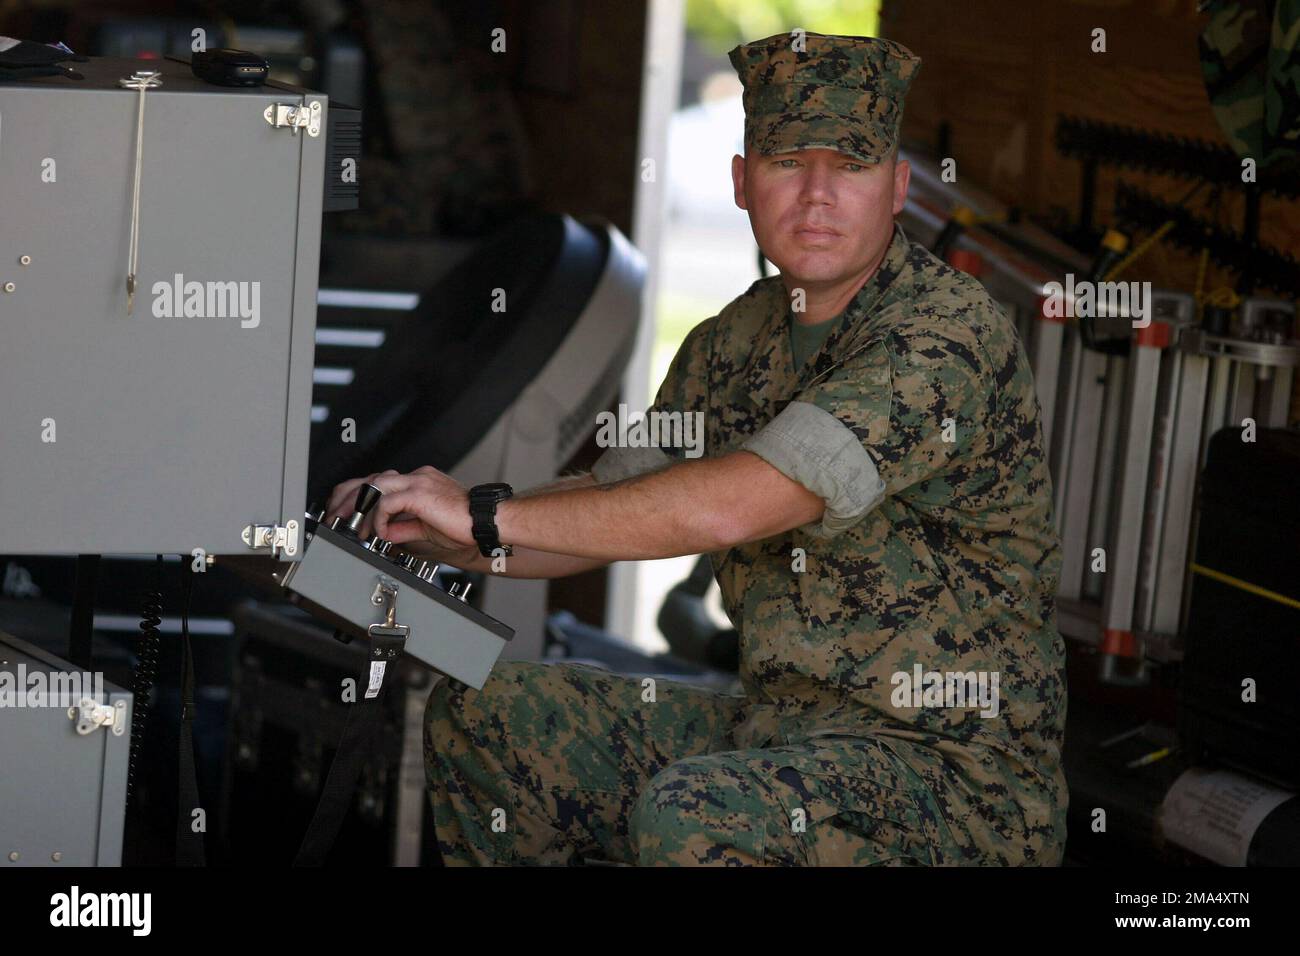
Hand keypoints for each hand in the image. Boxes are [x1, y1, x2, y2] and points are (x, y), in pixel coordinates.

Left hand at [325, 466, 476, 557]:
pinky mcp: (419, 493)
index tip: (346, 513)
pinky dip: (378, 519)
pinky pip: (386, 502)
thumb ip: (403, 528)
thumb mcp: (426, 528)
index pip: (378, 481)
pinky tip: (379, 532)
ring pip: (373, 485)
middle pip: (369, 478)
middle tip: (336, 518)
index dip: (358, 496)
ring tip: (353, 527)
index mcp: (419, 481)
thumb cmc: (465, 524)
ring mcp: (417, 482)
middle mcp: (416, 476)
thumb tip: (384, 534)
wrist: (486, 521)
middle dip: (348, 498)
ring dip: (358, 507)